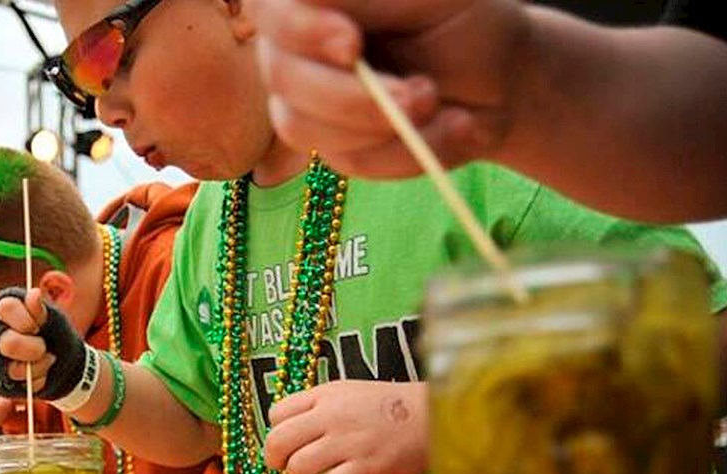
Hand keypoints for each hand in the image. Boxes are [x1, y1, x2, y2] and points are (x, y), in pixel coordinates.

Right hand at [0, 287, 86, 400]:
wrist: (62, 363)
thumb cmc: (55, 334)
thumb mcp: (53, 318)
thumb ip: (40, 309)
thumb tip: (34, 294)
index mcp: (3, 309)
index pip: (6, 308)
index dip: (27, 319)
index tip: (39, 326)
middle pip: (9, 343)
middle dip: (35, 348)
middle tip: (44, 347)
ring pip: (11, 369)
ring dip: (38, 367)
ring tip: (47, 360)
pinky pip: (15, 386)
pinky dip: (35, 381)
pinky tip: (41, 374)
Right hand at [249, 0, 525, 177]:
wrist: (499, 81)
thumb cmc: (466, 23)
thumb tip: (319, 9)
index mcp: (314, 0)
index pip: (272, 9)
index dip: (299, 30)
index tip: (350, 46)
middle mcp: (295, 44)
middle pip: (282, 73)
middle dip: (352, 96)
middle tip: (422, 94)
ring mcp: (305, 98)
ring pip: (302, 126)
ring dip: (383, 127)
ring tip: (438, 104)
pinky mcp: (329, 143)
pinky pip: (347, 159)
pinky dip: (403, 152)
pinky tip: (445, 128)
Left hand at [263, 381, 428, 473]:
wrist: (434, 415)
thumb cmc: (388, 406)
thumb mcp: (349, 392)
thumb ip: (319, 406)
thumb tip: (287, 430)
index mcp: (326, 394)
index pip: (277, 413)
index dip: (276, 430)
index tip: (286, 441)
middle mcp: (332, 416)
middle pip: (278, 441)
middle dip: (274, 459)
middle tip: (283, 466)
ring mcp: (349, 443)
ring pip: (297, 467)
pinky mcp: (367, 468)